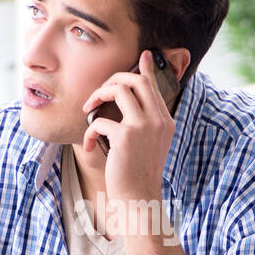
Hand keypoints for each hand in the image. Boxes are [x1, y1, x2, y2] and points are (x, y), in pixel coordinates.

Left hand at [80, 49, 175, 209]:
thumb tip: (130, 107)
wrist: (139, 199)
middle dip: (113, 80)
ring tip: (89, 110)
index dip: (146, 68)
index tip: (144, 55)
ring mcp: (144, 126)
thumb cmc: (139, 175)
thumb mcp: (149, 146)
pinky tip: (92, 147)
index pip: (154, 86)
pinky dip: (91, 132)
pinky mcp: (126, 137)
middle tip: (99, 94)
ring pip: (119, 89)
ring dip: (98, 95)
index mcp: (165, 121)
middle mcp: (158, 120)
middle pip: (137, 80)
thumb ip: (144, 124)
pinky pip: (100, 121)